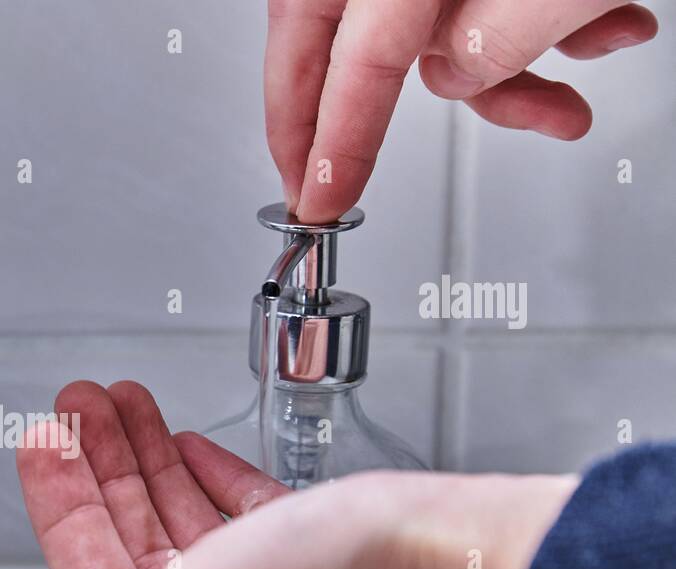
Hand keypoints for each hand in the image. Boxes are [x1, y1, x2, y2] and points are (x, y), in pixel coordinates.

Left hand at [16, 380, 575, 568]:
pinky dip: (210, 482)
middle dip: (103, 472)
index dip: (62, 508)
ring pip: (189, 534)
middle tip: (79, 411)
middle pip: (140, 555)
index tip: (44, 444)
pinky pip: (245, 526)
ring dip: (150, 464)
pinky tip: (190, 446)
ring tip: (123, 408)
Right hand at [266, 0, 659, 220]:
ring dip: (500, 71)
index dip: (328, 145)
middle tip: (328, 180)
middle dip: (349, 118)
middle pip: (339, 37)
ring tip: (567, 102)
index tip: (316, 198)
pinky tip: (600, 27)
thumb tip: (456, 79)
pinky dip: (530, 22)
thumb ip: (488, 48)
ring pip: (421, 22)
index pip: (345, 64)